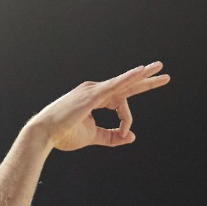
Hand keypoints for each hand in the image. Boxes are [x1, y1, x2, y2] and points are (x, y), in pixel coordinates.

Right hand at [27, 63, 169, 152]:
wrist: (44, 134)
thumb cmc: (64, 134)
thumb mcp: (92, 136)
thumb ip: (111, 137)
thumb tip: (131, 136)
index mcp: (95, 98)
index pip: (121, 102)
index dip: (127, 119)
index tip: (124, 134)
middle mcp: (96, 90)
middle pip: (126, 84)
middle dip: (145, 79)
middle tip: (162, 71)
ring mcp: (94, 91)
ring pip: (123, 83)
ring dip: (142, 76)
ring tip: (159, 68)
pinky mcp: (92, 95)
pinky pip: (115, 85)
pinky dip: (128, 78)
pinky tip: (141, 71)